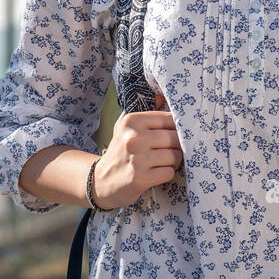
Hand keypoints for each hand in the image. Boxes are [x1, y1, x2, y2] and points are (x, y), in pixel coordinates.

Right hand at [92, 92, 181, 208]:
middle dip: (177, 146)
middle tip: (170, 151)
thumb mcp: (125, 128)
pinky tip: (157, 173)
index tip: (174, 135)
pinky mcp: (140, 178)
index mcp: (131, 120)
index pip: (169, 119)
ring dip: (173, 162)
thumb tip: (163, 97)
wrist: (101, 181)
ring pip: (174, 156)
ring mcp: (137, 158)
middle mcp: (133, 137)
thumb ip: (144, 113)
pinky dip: (167, 174)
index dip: (177, 129)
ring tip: (162, 162)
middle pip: (174, 138)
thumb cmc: (120, 152)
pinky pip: (169, 172)